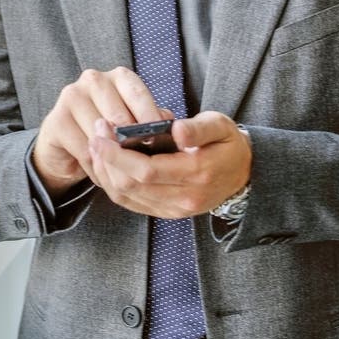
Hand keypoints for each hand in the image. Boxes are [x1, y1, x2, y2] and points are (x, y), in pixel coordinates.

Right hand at [33, 67, 172, 200]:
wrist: (66, 144)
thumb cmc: (111, 131)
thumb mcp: (135, 122)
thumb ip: (153, 121)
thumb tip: (174, 130)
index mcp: (119, 76)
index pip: (138, 93)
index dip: (150, 118)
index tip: (160, 141)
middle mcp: (94, 80)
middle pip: (119, 115)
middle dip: (132, 142)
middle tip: (144, 164)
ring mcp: (72, 97)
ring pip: (101, 134)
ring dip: (114, 158)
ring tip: (127, 175)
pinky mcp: (56, 120)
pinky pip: (83, 148)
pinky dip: (96, 166)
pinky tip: (105, 176)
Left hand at [88, 110, 251, 217]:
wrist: (244, 174)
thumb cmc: (228, 144)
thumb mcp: (221, 126)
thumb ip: (199, 128)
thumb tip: (176, 129)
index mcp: (197, 173)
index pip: (147, 171)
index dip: (119, 154)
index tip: (102, 133)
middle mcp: (184, 198)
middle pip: (131, 186)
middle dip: (107, 160)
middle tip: (95, 132)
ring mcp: (175, 209)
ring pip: (127, 197)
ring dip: (106, 172)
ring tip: (96, 146)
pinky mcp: (167, 212)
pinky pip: (132, 203)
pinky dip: (114, 184)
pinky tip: (106, 164)